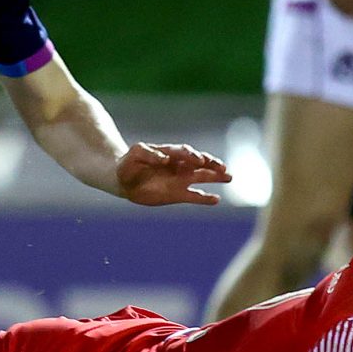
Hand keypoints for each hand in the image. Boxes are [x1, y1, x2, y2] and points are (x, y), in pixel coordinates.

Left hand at [115, 143, 231, 205]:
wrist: (123, 179)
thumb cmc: (129, 162)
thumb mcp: (135, 153)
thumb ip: (149, 154)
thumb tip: (164, 159)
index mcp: (169, 153)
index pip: (184, 152)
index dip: (192, 156)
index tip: (199, 160)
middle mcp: (178, 165)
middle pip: (200, 163)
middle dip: (212, 164)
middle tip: (222, 167)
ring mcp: (179, 179)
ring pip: (201, 177)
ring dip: (215, 177)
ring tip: (229, 177)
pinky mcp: (177, 194)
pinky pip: (194, 196)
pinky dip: (205, 198)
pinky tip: (216, 199)